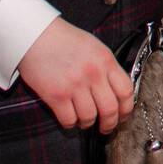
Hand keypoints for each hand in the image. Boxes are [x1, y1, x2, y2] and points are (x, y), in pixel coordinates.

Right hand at [18, 18, 133, 132]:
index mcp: (106, 60)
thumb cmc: (65, 40)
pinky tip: (69, 118)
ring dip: (88, 124)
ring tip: (85, 121)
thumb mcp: (95, 47)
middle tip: (106, 127)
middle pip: (110, 109)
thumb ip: (106, 67)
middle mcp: (93, 74)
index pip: (126, 91)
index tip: (123, 115)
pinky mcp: (56, 95)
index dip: (127, 108)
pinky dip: (70, 123)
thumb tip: (116, 91)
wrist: (36, 35)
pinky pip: (69, 119)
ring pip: (90, 117)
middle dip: (110, 123)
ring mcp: (74, 85)